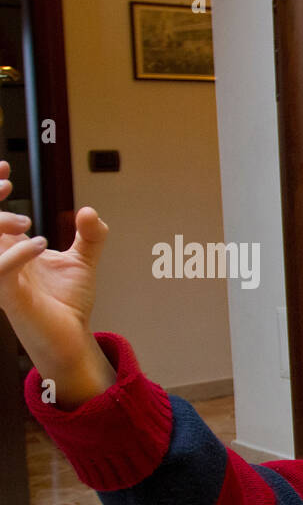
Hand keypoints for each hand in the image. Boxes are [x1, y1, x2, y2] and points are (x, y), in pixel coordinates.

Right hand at [0, 158, 115, 405]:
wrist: (71, 336)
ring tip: (27, 222)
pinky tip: (39, 245)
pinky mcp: (8, 296)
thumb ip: (90, 236)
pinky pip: (0, 270)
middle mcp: (1, 259)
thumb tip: (90, 211)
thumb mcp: (82, 262)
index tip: (5, 167)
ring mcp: (1, 277)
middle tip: (5, 185)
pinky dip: (15, 254)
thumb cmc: (68, 302)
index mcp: (11, 247)